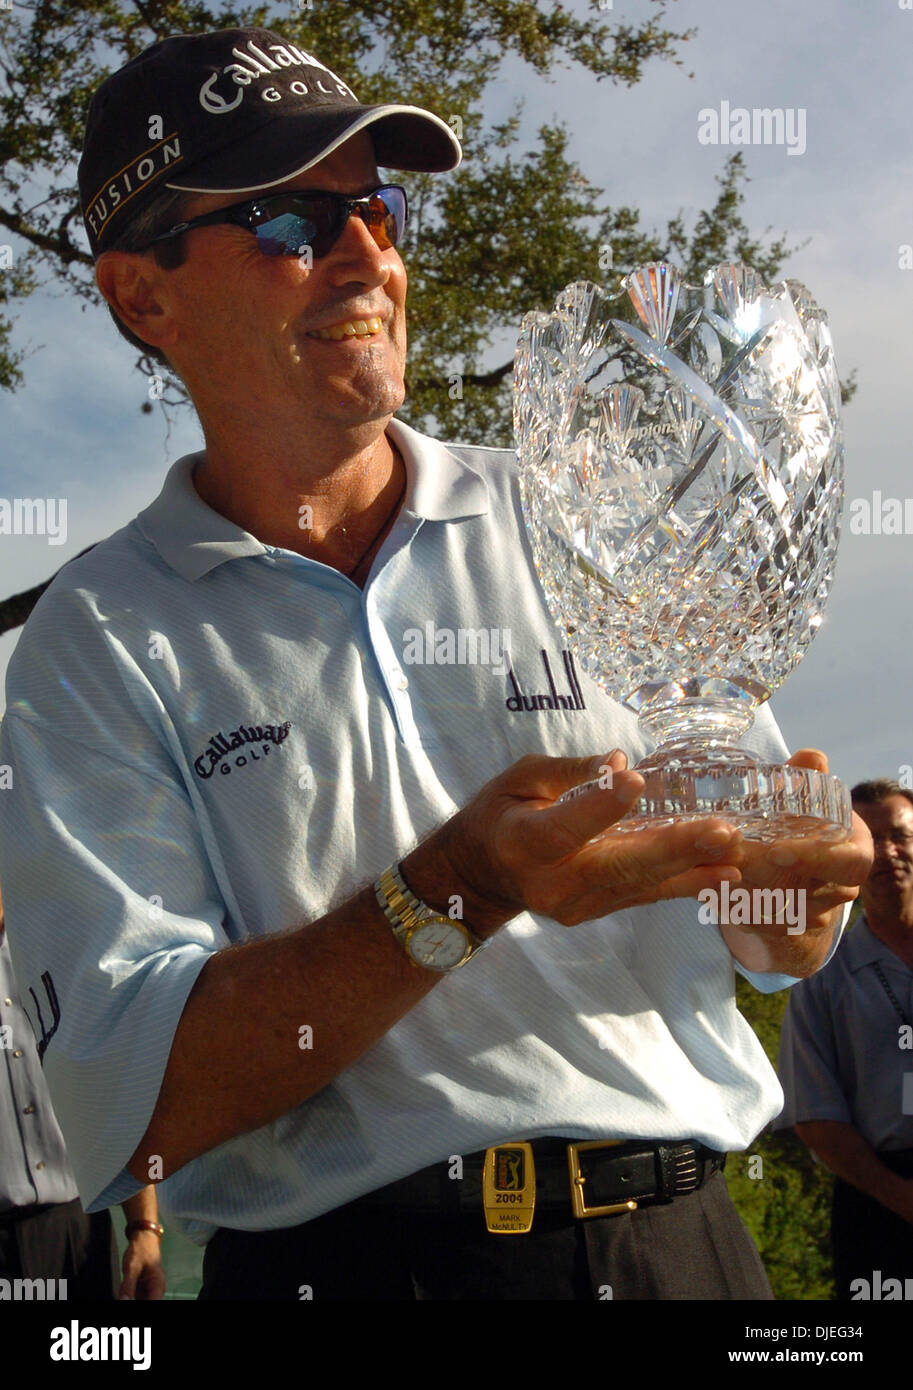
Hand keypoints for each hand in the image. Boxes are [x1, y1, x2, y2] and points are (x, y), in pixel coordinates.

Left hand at [117, 1230, 166, 1300]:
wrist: (143, 1237)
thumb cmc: (141, 1249)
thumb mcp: (132, 1267)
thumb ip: (128, 1286)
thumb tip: (123, 1301)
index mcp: (157, 1285)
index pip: (152, 1303)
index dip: (141, 1306)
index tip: (128, 1300)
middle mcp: (156, 1289)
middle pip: (147, 1304)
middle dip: (135, 1302)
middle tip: (124, 1296)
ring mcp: (149, 1289)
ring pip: (141, 1301)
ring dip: (131, 1299)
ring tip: (125, 1291)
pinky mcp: (143, 1288)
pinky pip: (137, 1298)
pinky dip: (130, 1297)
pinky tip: (124, 1293)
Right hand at [442, 749, 744, 928]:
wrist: (482, 877)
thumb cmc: (501, 814)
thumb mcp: (519, 778)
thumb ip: (569, 771)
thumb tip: (621, 762)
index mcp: (524, 842)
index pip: (566, 827)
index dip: (601, 807)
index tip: (636, 780)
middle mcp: (554, 883)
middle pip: (618, 867)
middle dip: (675, 850)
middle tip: (722, 833)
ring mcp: (578, 905)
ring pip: (641, 886)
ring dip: (694, 870)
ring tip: (736, 853)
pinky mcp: (600, 910)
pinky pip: (646, 895)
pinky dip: (687, 884)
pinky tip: (726, 875)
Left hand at [717, 748, 872, 974]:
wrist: (787, 867)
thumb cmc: (795, 822)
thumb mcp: (799, 800)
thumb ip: (804, 779)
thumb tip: (811, 757)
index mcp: (854, 853)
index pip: (850, 861)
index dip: (816, 858)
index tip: (775, 851)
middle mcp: (839, 889)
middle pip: (813, 895)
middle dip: (770, 883)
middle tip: (732, 866)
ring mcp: (814, 913)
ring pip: (781, 913)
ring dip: (744, 895)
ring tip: (710, 872)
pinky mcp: (784, 929)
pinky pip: (758, 923)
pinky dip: (733, 906)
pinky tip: (710, 889)